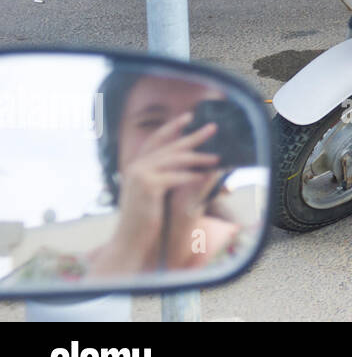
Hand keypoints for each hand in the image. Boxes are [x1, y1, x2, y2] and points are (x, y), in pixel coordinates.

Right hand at [96, 112, 221, 272]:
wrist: (130, 239)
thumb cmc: (144, 217)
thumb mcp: (153, 191)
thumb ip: (163, 174)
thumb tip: (188, 160)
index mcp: (135, 166)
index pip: (155, 140)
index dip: (172, 127)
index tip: (189, 116)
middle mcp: (135, 167)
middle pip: (170, 146)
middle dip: (194, 136)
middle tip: (212, 128)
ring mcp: (140, 176)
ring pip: (176, 160)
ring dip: (199, 158)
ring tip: (216, 158)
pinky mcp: (148, 187)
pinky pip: (176, 177)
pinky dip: (192, 177)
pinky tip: (204, 176)